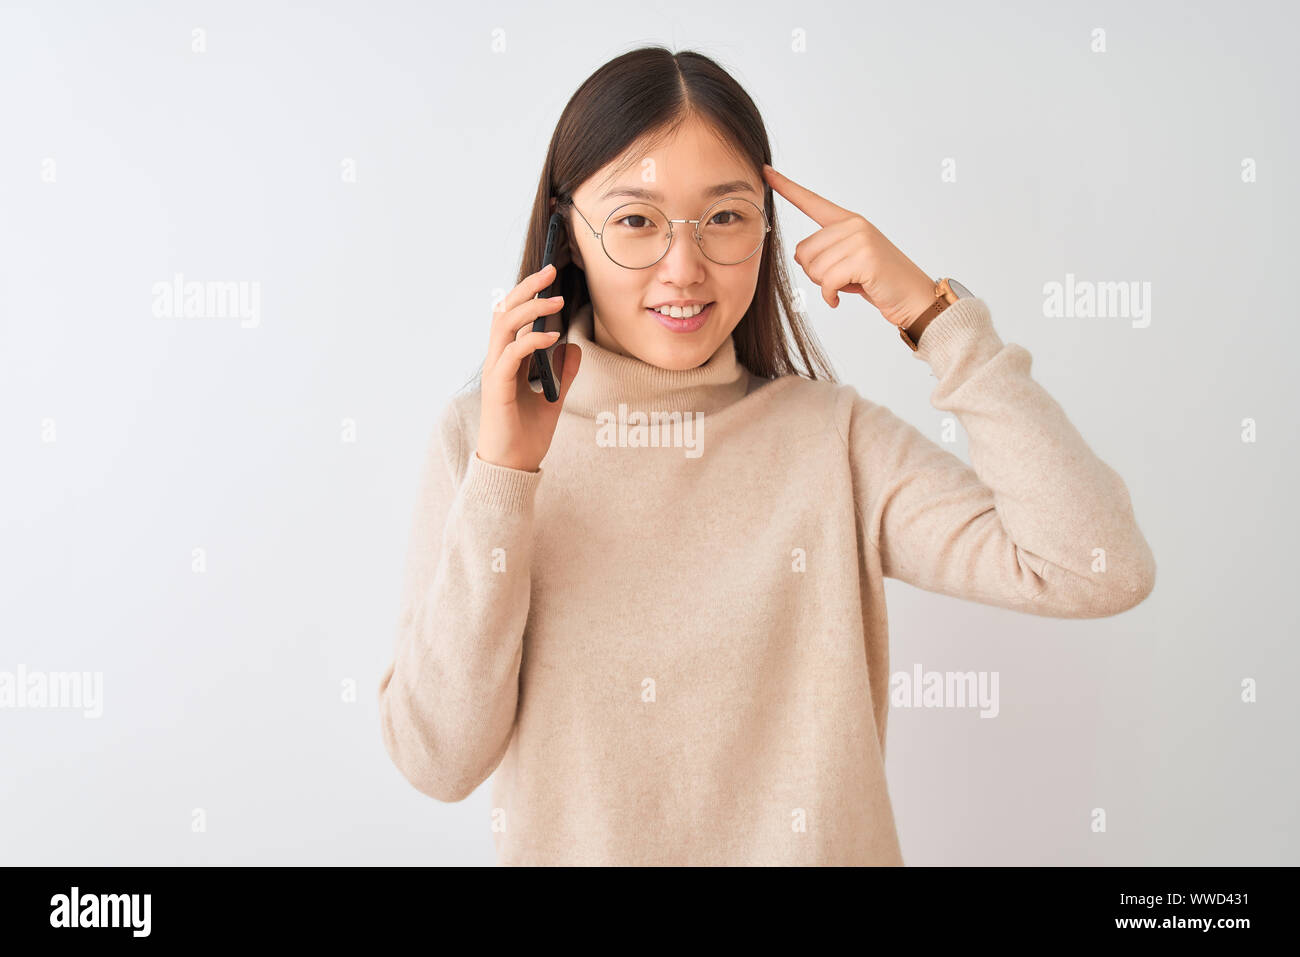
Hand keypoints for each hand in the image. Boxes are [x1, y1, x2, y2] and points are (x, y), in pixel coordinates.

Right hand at [476, 262, 581, 471]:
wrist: (514, 468)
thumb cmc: (526, 437)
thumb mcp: (554, 400)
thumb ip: (563, 373)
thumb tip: (574, 348)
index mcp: (507, 361)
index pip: (513, 316)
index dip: (528, 294)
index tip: (551, 277)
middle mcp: (497, 361)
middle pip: (504, 310)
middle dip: (527, 288)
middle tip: (551, 271)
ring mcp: (495, 372)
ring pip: (503, 324)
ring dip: (530, 308)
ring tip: (555, 300)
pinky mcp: (497, 387)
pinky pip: (512, 354)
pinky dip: (531, 340)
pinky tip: (552, 337)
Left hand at [762, 164, 936, 327]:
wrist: (914, 298)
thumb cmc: (880, 281)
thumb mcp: (849, 261)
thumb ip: (825, 251)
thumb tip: (799, 255)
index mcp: (848, 220)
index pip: (811, 201)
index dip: (786, 187)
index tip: (765, 171)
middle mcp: (853, 225)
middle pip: (803, 251)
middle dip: (816, 274)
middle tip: (841, 278)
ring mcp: (861, 239)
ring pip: (813, 269)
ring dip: (825, 286)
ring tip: (850, 283)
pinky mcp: (865, 259)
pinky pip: (827, 282)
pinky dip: (830, 296)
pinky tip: (841, 298)